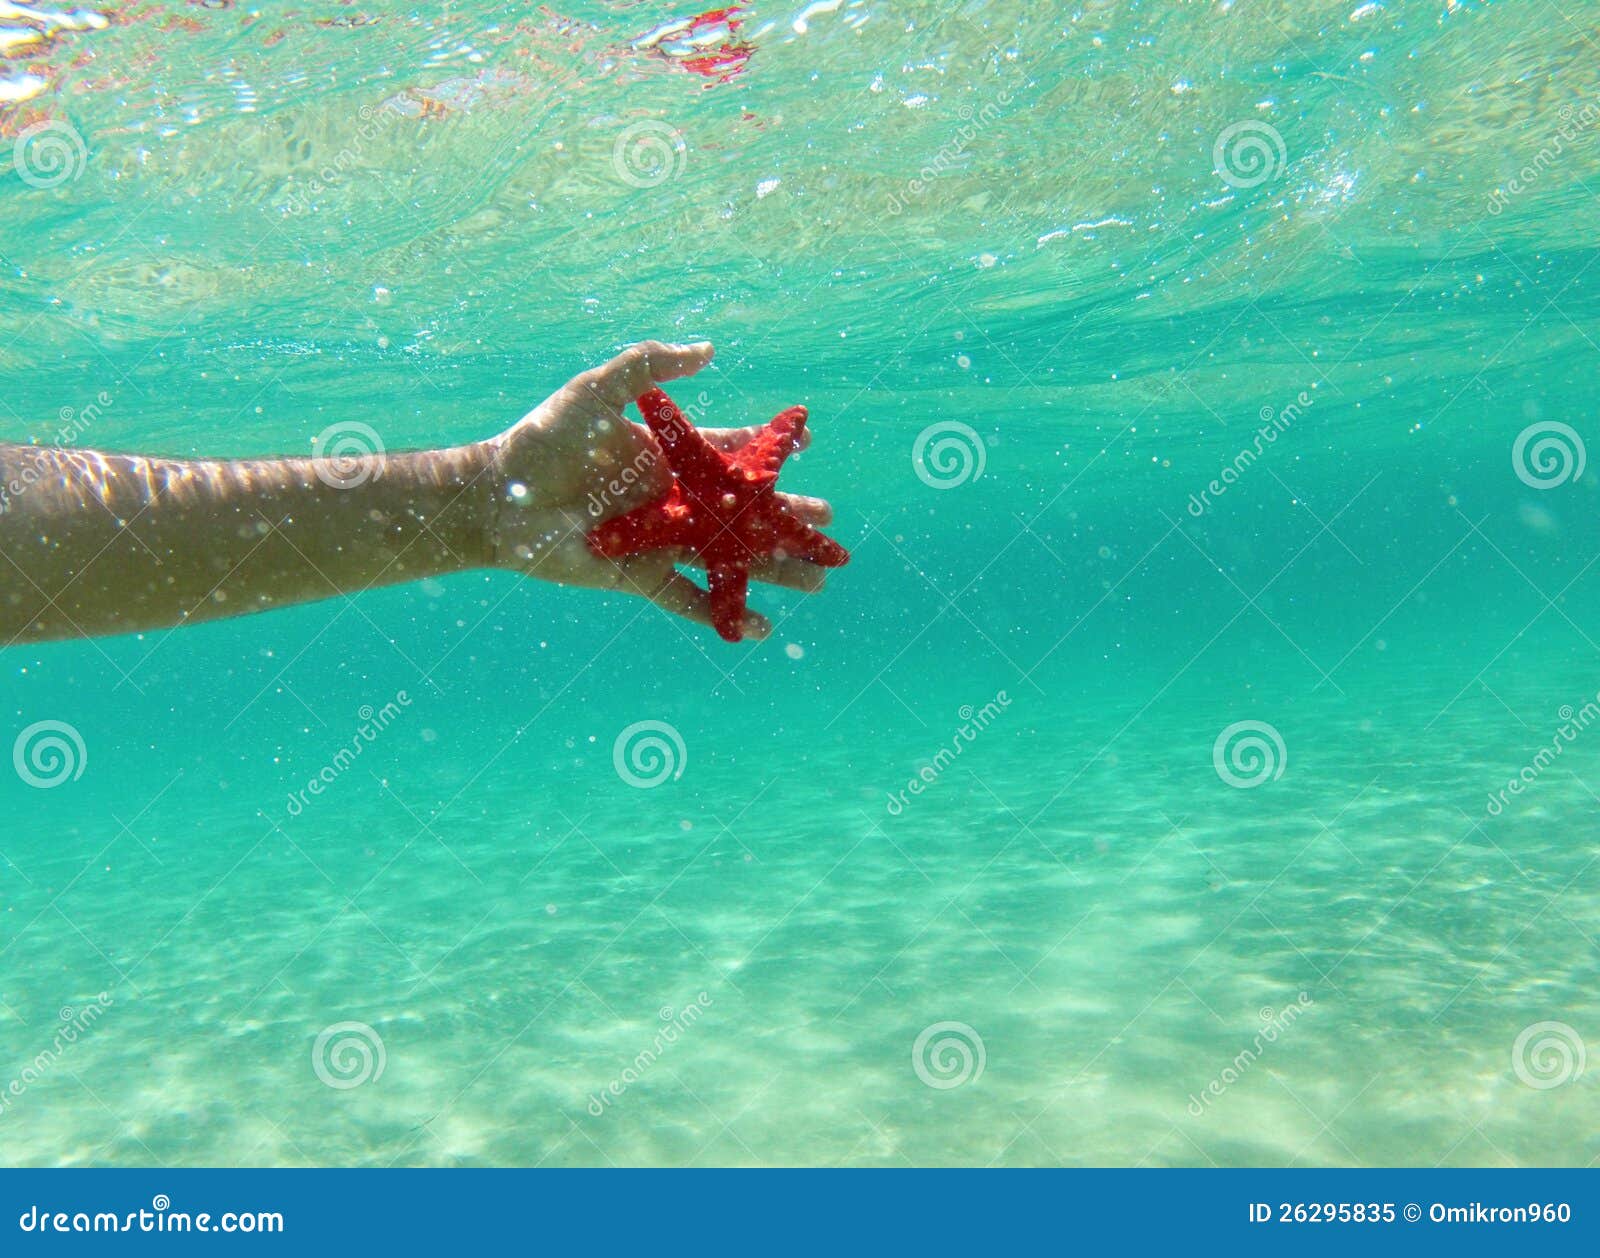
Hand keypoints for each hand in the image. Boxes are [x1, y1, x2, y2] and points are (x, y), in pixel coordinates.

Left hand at [483, 340, 835, 640]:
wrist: (498, 498)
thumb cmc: (541, 440)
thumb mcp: (595, 391)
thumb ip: (649, 369)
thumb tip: (709, 351)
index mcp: (669, 456)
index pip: (731, 452)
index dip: (770, 450)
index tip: (809, 446)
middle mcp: (673, 500)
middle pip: (745, 514)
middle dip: (789, 522)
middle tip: (831, 531)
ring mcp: (660, 540)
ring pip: (729, 559)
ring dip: (774, 572)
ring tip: (818, 582)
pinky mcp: (639, 575)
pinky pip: (690, 599)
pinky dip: (723, 615)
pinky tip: (758, 628)